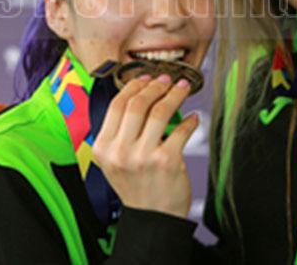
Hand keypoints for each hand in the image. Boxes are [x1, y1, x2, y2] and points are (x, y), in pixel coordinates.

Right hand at [91, 73, 199, 218]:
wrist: (153, 218)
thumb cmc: (137, 186)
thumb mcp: (115, 161)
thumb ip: (120, 133)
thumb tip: (139, 94)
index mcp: (104, 148)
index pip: (116, 105)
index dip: (134, 86)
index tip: (147, 78)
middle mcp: (120, 152)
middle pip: (138, 104)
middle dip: (156, 86)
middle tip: (168, 79)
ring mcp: (143, 156)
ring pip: (160, 111)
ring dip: (175, 95)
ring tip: (183, 88)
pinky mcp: (167, 161)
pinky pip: (181, 130)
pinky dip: (190, 120)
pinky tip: (193, 117)